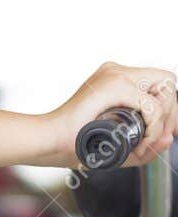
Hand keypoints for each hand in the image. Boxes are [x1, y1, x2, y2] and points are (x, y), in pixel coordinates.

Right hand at [46, 62, 176, 167]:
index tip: (166, 130)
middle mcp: (117, 72)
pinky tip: (140, 139)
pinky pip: (152, 106)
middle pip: (167, 82)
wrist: (51, 142)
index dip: (170, 106)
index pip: (159, 83)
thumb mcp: (119, 144)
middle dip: (172, 113)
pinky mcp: (114, 86)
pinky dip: (153, 126)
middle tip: (162, 136)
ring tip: (144, 143)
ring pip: (164, 91)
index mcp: (115, 79)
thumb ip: (147, 144)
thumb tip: (169, 138)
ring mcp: (115, 76)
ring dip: (162, 122)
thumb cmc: (76, 142)